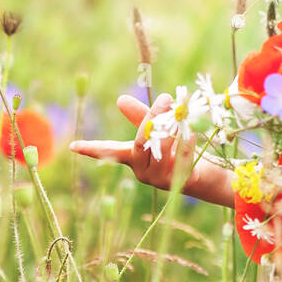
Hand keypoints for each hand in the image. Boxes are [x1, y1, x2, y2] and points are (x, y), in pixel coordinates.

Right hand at [69, 93, 199, 194]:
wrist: (210, 178)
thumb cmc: (181, 151)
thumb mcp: (161, 132)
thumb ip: (143, 117)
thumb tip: (119, 99)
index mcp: (135, 158)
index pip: (109, 152)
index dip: (91, 149)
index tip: (72, 147)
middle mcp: (143, 171)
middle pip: (140, 143)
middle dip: (151, 119)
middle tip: (165, 97)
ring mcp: (160, 180)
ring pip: (160, 150)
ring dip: (171, 128)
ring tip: (181, 110)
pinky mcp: (180, 183)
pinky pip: (181, 161)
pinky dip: (187, 145)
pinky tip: (193, 133)